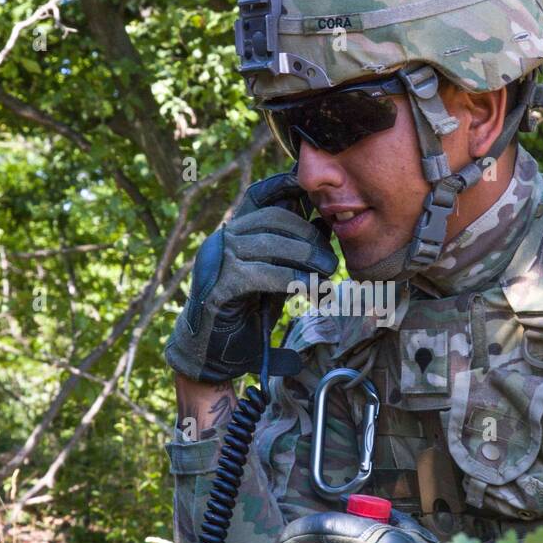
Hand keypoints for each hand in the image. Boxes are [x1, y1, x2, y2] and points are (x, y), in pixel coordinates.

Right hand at [164, 172, 336, 383]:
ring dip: (305, 256)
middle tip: (329, 261)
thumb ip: (293, 253)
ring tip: (327, 276)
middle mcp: (222, 240)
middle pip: (273, 218)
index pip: (258, 197)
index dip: (283, 186)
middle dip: (308, 234)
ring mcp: (218, 260)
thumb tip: (324, 224)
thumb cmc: (246, 315)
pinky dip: (292, 280)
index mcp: (234, 234)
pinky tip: (310, 291)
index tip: (311, 191)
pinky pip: (263, 273)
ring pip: (270, 242)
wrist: (213, 356)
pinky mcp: (220, 285)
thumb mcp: (275, 278)